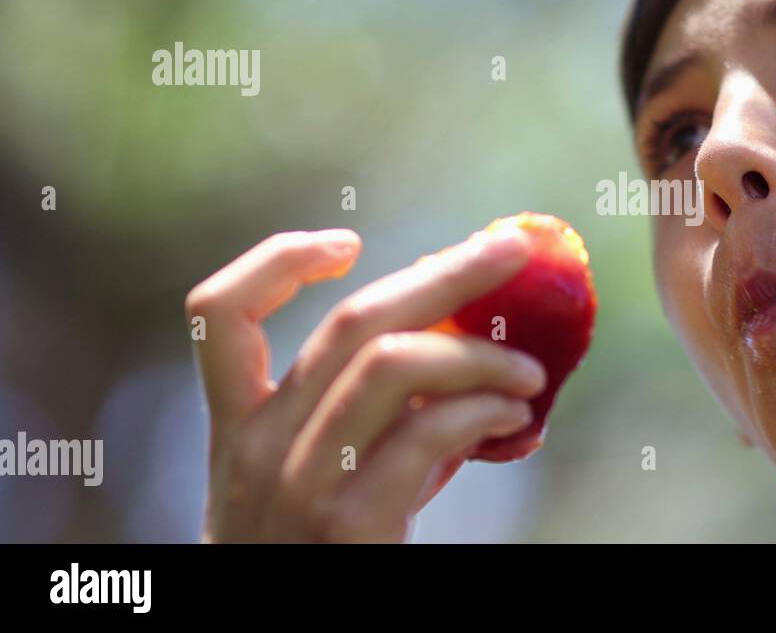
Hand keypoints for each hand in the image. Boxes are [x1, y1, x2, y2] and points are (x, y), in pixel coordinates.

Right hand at [186, 227, 544, 541]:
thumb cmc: (312, 561)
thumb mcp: (311, 487)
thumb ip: (369, 426)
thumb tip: (471, 370)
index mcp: (237, 428)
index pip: (217, 316)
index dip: (278, 261)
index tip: (348, 242)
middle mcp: (257, 445)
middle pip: (352, 321)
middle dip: (445, 273)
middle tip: (512, 247)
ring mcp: (298, 483)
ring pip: (396, 365)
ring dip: (480, 355)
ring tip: (530, 373)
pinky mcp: (349, 524)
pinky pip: (428, 433)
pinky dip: (483, 411)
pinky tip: (512, 423)